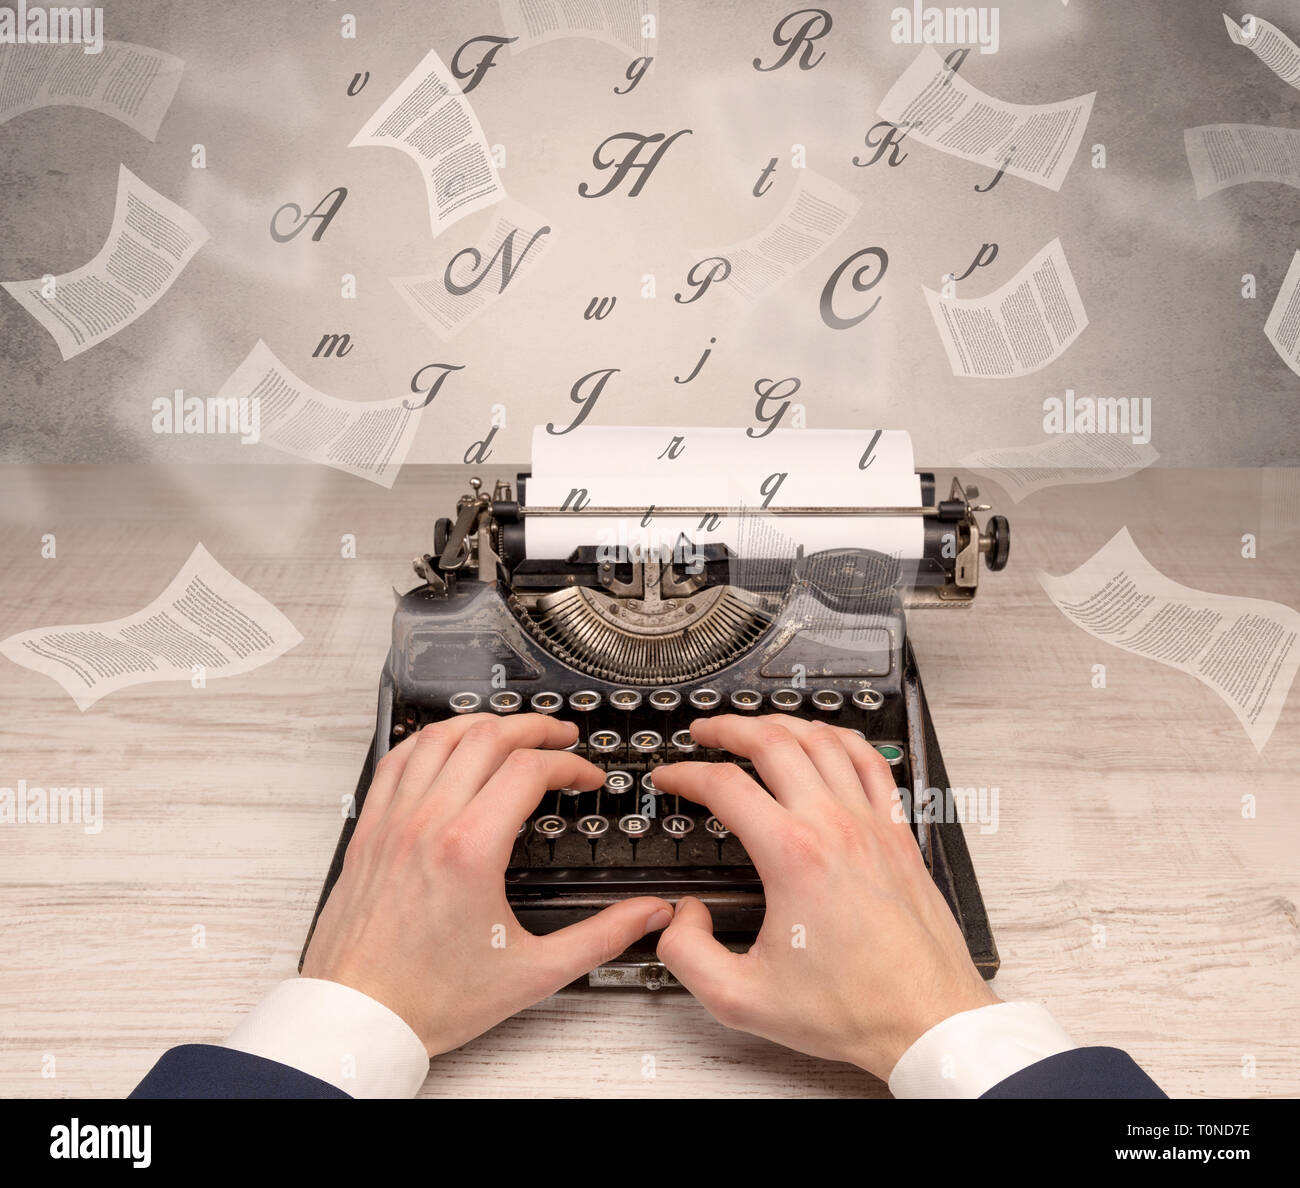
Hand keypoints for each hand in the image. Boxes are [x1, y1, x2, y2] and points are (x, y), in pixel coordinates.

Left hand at [302, 713, 673, 1055]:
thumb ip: (600, 937)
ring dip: (484, 724)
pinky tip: (447, 746)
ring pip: (440, 737)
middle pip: (489, 737)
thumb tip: (645, 917)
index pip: (530, 769)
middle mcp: (428, 823)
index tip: (586, 777)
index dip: (570, 764)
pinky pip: (397, 760)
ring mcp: (393, 822)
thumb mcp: (532, 972)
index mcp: (470, 849)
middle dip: (535, 728)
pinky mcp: (369, 831)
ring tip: (512, 731)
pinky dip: (429, 740)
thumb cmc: (429, 999)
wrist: (358, 1019)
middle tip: (561, 737)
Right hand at [651, 714, 997, 1079]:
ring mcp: (871, 824)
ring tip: (755, 727)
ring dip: (780, 724)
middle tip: (705, 732)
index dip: (684, 774)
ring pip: (822, 740)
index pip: (724, 785)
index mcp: (792, 856)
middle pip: (773, 742)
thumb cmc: (854, 1008)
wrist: (926, 1020)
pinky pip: (870, 762)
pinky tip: (826, 740)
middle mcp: (834, 827)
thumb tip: (681, 916)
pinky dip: (840, 738)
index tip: (669, 777)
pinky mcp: (898, 834)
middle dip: (728, 728)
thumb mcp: (743, 998)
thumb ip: (688, 955)